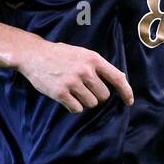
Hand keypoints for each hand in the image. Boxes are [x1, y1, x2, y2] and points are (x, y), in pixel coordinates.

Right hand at [17, 37, 133, 113]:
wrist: (34, 55)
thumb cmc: (61, 55)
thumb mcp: (83, 54)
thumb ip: (100, 66)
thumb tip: (121, 78)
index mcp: (93, 59)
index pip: (117, 78)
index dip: (126, 92)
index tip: (129, 101)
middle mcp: (85, 71)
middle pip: (103, 96)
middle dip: (96, 96)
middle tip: (84, 88)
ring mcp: (72, 82)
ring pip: (91, 104)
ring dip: (85, 101)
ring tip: (74, 91)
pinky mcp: (61, 93)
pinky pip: (77, 109)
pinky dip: (74, 106)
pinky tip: (66, 97)